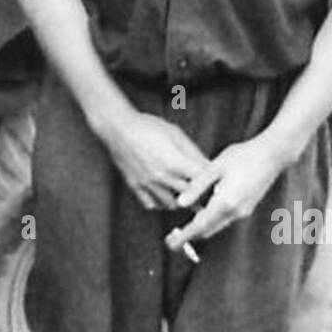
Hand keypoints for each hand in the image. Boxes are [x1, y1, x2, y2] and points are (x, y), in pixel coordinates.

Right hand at [95, 110, 212, 210]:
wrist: (118, 128)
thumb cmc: (147, 126)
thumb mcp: (175, 133)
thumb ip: (192, 151)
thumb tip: (207, 164)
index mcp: (175, 162)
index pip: (201, 180)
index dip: (210, 182)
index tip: (214, 182)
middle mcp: (162, 176)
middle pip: (189, 196)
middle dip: (199, 195)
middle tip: (204, 193)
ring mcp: (148, 183)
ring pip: (171, 204)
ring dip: (180, 201)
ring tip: (184, 195)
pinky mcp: (135, 185)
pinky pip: (150, 204)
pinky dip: (159, 203)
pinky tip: (163, 195)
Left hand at [164, 135, 291, 255]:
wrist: (273, 154)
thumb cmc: (243, 156)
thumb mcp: (215, 168)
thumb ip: (197, 187)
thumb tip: (180, 203)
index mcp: (225, 202)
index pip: (199, 226)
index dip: (184, 236)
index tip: (171, 244)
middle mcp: (235, 212)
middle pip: (208, 230)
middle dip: (191, 235)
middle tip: (173, 237)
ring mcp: (244, 211)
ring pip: (217, 226)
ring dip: (202, 227)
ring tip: (185, 226)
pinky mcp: (248, 207)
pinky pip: (226, 219)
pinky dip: (213, 220)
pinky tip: (204, 210)